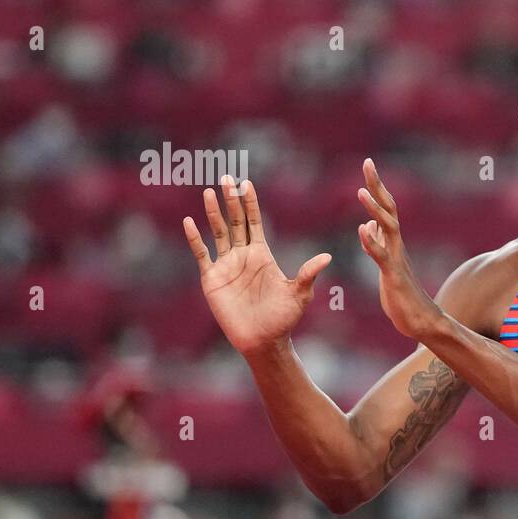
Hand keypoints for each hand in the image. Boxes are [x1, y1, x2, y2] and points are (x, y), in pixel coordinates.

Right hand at [182, 175, 331, 356]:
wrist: (263, 341)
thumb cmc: (283, 319)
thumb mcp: (299, 294)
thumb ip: (308, 273)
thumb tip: (327, 257)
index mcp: (262, 255)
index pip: (255, 223)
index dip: (250, 203)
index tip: (247, 183)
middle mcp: (243, 256)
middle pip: (235, 221)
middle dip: (231, 200)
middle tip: (225, 177)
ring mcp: (226, 266)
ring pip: (218, 232)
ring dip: (213, 213)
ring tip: (208, 192)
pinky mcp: (212, 279)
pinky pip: (202, 254)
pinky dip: (195, 238)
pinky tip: (190, 222)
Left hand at [357, 158, 440, 340]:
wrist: (420, 320)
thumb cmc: (403, 295)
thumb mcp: (386, 264)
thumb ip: (378, 244)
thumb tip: (368, 223)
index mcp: (393, 243)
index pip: (385, 208)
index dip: (376, 186)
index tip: (368, 164)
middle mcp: (397, 246)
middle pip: (388, 209)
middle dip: (377, 186)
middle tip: (368, 163)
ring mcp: (397, 260)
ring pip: (388, 228)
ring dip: (374, 209)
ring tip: (360, 192)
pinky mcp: (394, 276)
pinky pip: (382, 256)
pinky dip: (371, 242)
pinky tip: (362, 229)